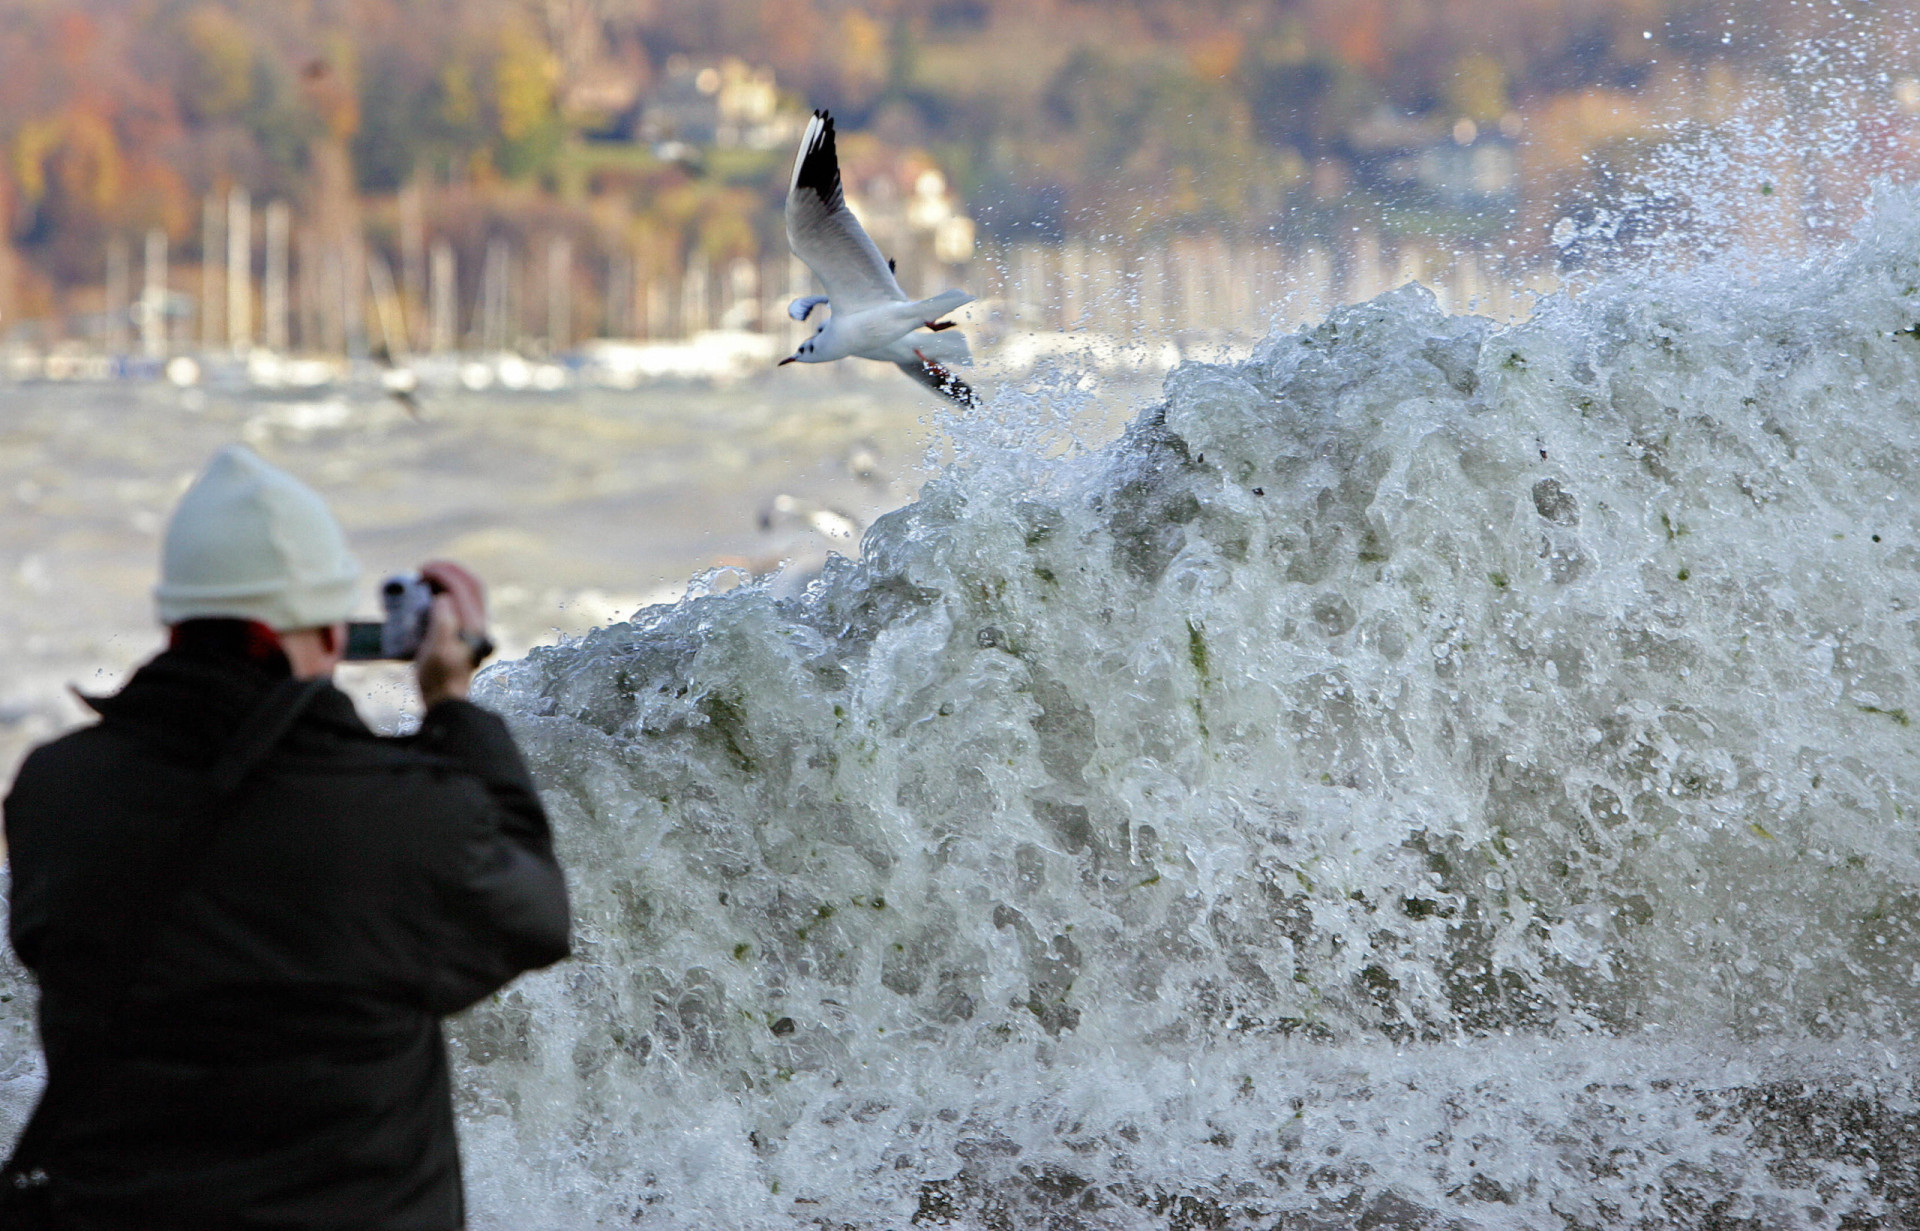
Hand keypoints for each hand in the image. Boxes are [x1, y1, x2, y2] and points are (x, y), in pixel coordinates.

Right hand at [414, 559, 488, 706]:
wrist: (446, 699)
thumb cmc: (438, 676)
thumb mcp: (436, 648)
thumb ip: (442, 620)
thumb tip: (442, 598)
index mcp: (472, 624)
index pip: (463, 586)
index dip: (444, 572)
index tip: (423, 570)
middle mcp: (478, 623)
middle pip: (471, 584)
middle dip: (449, 570)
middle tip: (425, 570)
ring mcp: (475, 627)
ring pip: (470, 592)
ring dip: (451, 579)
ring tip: (428, 579)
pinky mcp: (468, 633)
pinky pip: (464, 602)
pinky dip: (450, 591)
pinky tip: (434, 594)